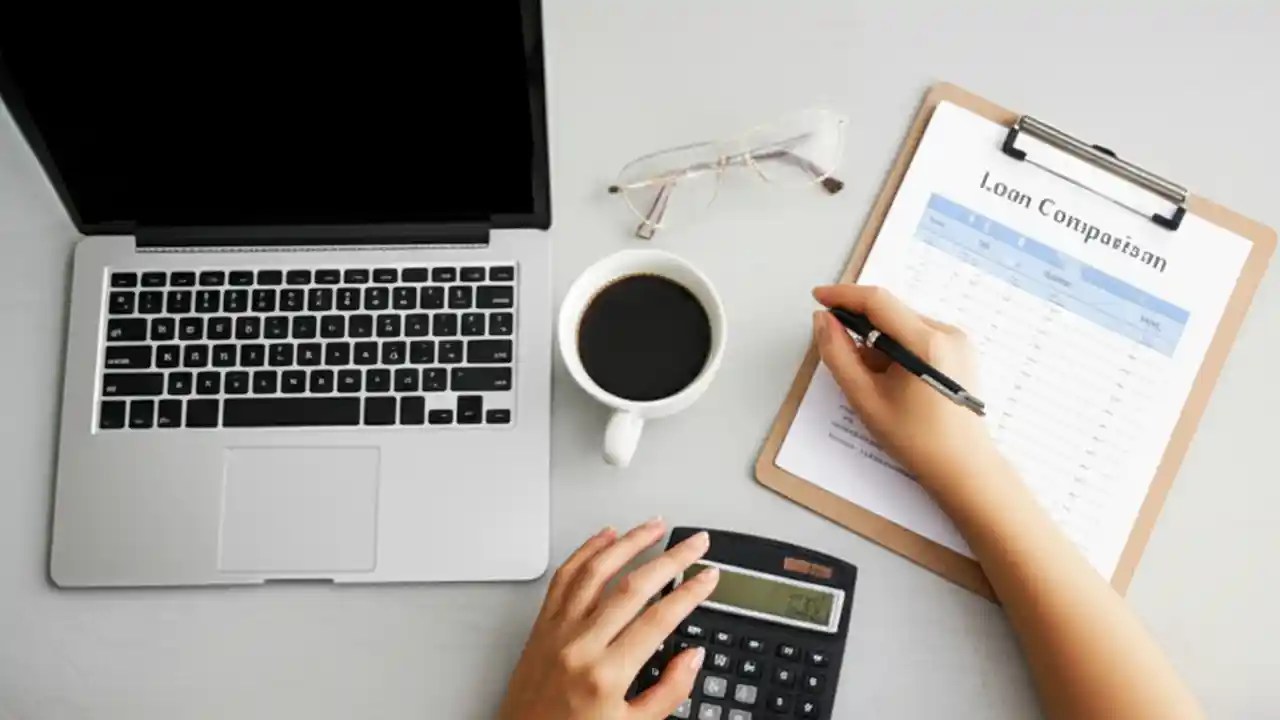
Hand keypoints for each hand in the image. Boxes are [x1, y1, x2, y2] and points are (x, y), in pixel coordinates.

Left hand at [498, 519, 719, 719]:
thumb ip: (668, 692)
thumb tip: (692, 657)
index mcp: (607, 674)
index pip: (659, 619)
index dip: (689, 593)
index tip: (708, 576)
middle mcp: (580, 645)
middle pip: (633, 587)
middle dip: (670, 559)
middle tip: (695, 543)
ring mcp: (557, 631)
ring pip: (596, 571)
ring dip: (629, 543)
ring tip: (654, 527)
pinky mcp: (541, 626)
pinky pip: (564, 578)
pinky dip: (586, 551)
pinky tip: (605, 537)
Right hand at [811, 285, 997, 486]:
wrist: (963, 466)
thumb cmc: (915, 439)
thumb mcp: (865, 398)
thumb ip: (838, 355)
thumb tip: (823, 320)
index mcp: (927, 343)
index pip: (878, 301)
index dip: (843, 295)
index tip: (818, 297)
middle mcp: (948, 332)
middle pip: (891, 312)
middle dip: (862, 329)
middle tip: (849, 364)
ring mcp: (959, 339)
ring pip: (903, 324)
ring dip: (881, 343)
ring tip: (879, 384)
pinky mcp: (962, 349)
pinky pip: (920, 335)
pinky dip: (899, 349)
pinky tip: (897, 382)